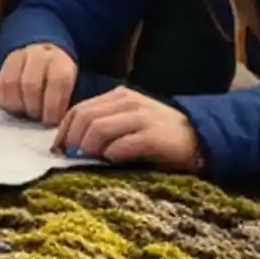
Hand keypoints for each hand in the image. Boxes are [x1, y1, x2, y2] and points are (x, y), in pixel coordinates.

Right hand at [0, 43, 76, 125]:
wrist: (46, 58)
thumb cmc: (59, 83)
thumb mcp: (71, 89)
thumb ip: (65, 105)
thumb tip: (59, 125)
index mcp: (61, 62)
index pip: (58, 82)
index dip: (53, 106)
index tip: (50, 121)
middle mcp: (40, 55)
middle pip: (31, 84)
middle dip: (33, 108)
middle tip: (37, 118)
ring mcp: (21, 56)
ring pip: (12, 83)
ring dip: (18, 105)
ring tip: (25, 113)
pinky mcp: (7, 62)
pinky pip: (1, 84)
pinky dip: (6, 101)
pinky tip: (15, 108)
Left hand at [54, 86, 201, 171]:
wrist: (200, 138)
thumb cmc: (159, 134)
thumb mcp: (129, 120)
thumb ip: (105, 124)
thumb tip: (72, 142)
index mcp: (119, 97)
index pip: (79, 109)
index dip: (64, 130)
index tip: (59, 148)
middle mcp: (128, 102)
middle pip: (84, 118)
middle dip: (72, 140)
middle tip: (71, 157)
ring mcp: (141, 118)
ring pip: (97, 129)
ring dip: (88, 147)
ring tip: (90, 160)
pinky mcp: (152, 137)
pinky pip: (120, 146)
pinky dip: (109, 155)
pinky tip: (112, 161)